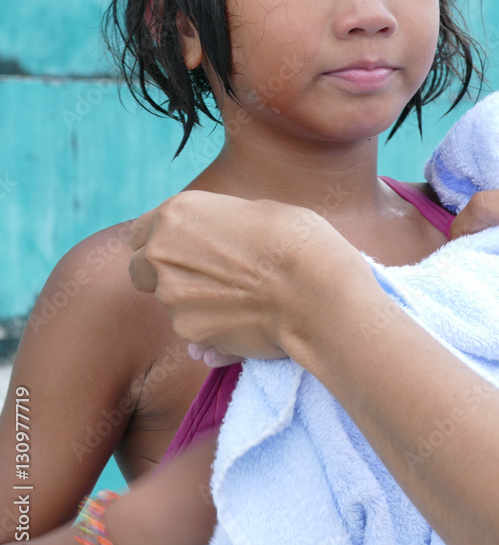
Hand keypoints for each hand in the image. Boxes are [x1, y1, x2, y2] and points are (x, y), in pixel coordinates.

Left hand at [128, 190, 376, 359]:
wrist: (313, 285)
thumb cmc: (294, 239)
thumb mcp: (248, 211)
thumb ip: (212, 227)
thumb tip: (203, 245)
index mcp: (175, 213)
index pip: (140, 232)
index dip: (161, 241)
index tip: (183, 251)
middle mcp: (161, 253)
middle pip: (140, 270)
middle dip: (161, 274)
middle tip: (202, 276)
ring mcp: (171, 296)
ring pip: (168, 303)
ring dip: (191, 302)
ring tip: (238, 298)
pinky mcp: (189, 332)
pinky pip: (191, 332)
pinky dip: (209, 328)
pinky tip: (244, 320)